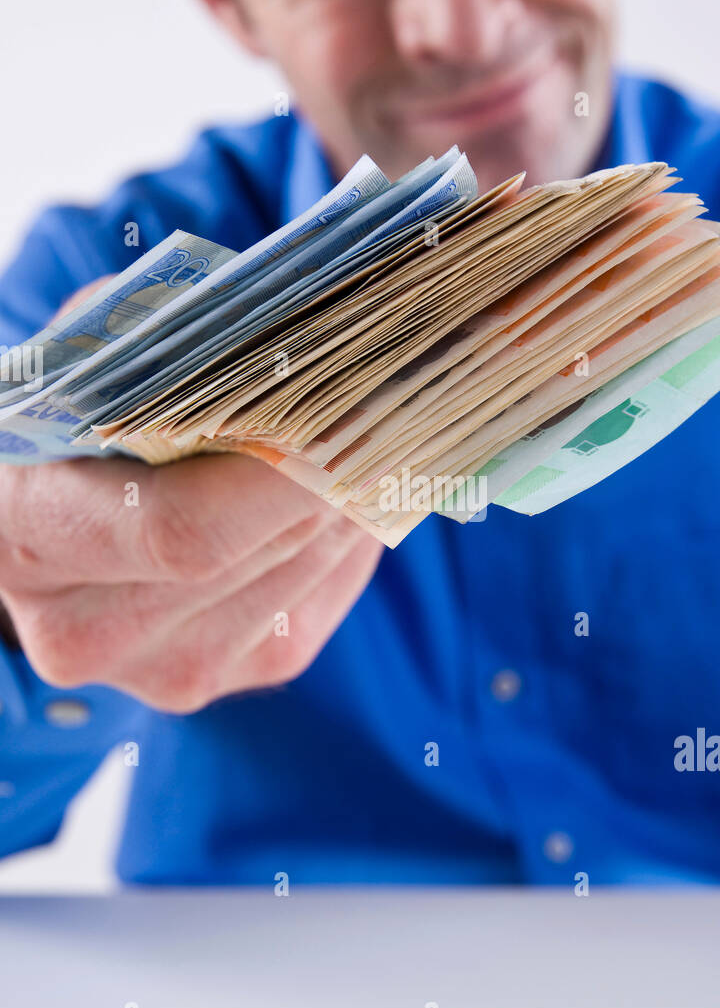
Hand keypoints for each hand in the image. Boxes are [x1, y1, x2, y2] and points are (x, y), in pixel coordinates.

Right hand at [0, 282, 381, 711]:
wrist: (52, 518)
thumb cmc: (73, 418)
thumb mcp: (88, 365)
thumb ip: (169, 348)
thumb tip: (300, 335)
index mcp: (29, 542)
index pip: (185, 530)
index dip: (283, 472)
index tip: (350, 400)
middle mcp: (88, 633)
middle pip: (262, 549)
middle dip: (338, 462)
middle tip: (395, 387)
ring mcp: (168, 671)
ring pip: (305, 567)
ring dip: (355, 491)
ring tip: (380, 417)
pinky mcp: (237, 672)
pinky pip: (323, 591)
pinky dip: (348, 528)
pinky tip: (346, 478)